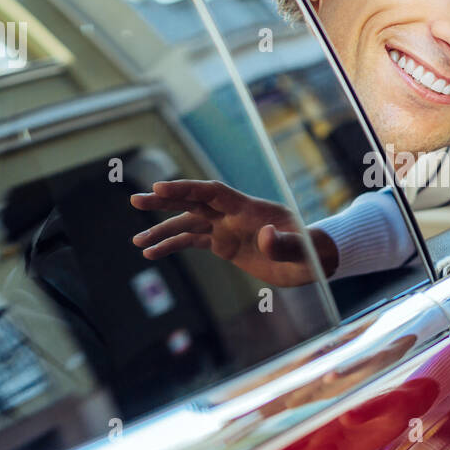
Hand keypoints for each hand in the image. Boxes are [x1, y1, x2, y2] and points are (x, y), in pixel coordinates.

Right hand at [129, 180, 337, 286]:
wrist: (313, 260)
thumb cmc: (311, 253)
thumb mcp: (300, 251)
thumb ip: (283, 243)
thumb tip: (265, 235)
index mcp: (249, 209)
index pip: (212, 192)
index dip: (187, 189)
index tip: (160, 189)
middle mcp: (233, 214)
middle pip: (193, 202)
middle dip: (165, 201)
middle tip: (136, 200)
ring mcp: (226, 228)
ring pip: (188, 223)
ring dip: (162, 230)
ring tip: (136, 242)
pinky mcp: (224, 244)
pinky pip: (193, 242)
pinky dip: (173, 246)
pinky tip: (152, 254)